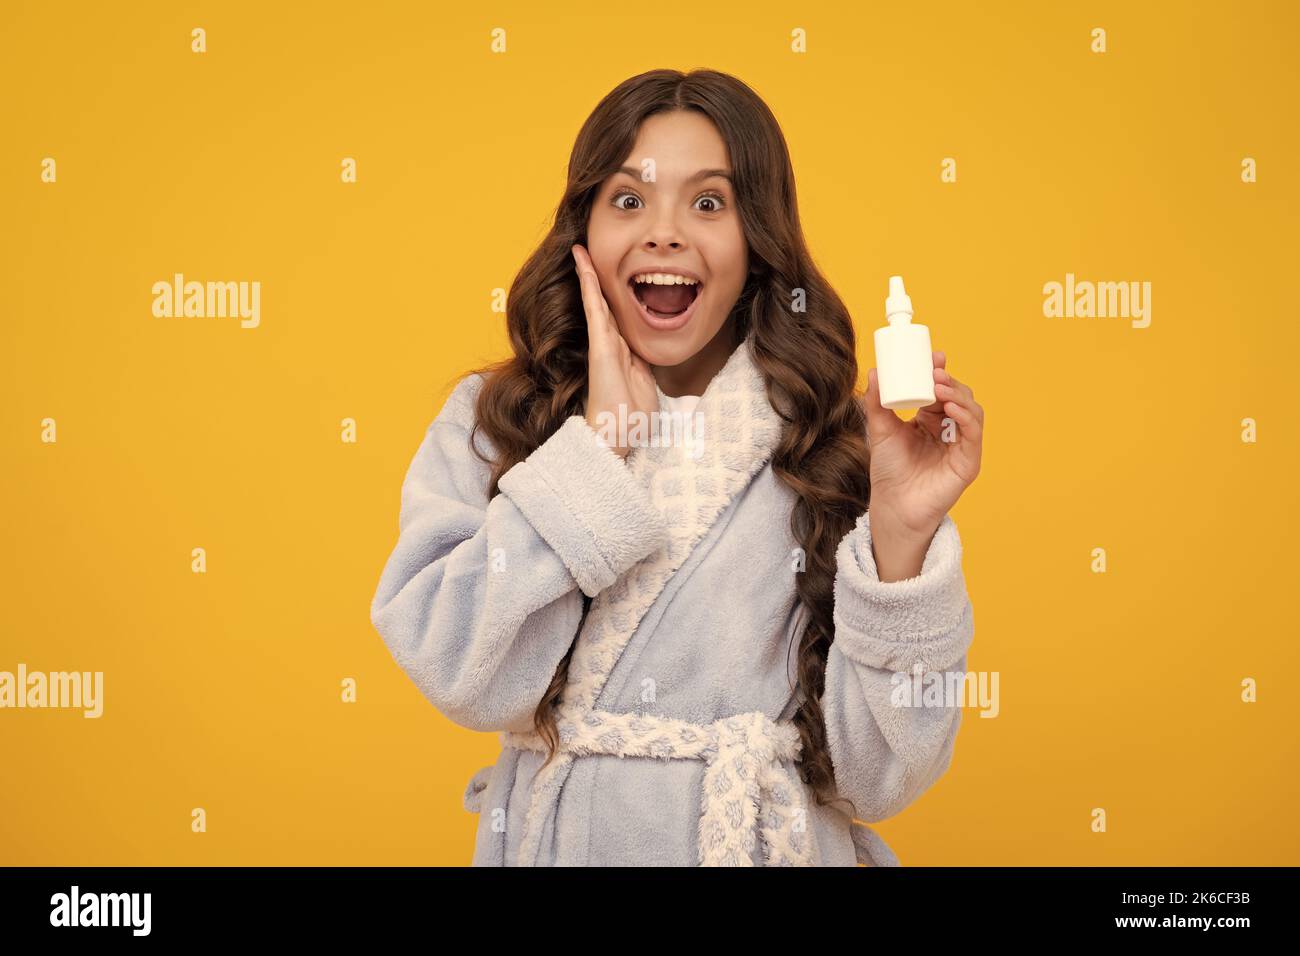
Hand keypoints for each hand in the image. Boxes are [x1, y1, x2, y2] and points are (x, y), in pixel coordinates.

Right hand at [572, 243, 658, 458]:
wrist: (618, 433)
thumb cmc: (632, 416)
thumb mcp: (646, 383)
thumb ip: (646, 365)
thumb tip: (652, 355)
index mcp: (621, 351)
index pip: (615, 316)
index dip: (611, 295)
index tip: (610, 275)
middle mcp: (609, 344)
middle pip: (602, 303)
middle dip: (595, 278)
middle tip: (587, 253)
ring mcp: (603, 343)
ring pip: (595, 301)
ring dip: (588, 275)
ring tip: (581, 251)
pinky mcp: (600, 345)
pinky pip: (594, 308)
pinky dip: (589, 286)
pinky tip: (584, 266)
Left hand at [859, 350, 982, 541]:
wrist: (893, 504)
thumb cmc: (889, 470)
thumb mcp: (880, 430)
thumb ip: (876, 403)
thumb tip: (874, 372)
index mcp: (930, 419)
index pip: (941, 389)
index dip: (940, 372)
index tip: (933, 356)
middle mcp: (949, 429)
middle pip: (959, 396)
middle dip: (949, 381)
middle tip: (934, 371)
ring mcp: (961, 445)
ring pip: (971, 410)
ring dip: (958, 395)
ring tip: (940, 387)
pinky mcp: (969, 461)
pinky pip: (974, 433)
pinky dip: (966, 417)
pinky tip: (951, 408)